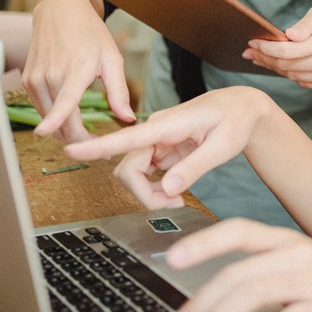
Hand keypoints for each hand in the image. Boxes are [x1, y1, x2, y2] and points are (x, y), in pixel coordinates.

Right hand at [24, 0, 133, 141]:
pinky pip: (41, 109)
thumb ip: (119, 91)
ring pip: (49, 120)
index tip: (43, 134)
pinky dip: (54, 118)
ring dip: (65, 131)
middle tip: (99, 143)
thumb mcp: (111, 58)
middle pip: (60, 122)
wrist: (59, 10)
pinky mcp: (27, 81)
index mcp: (75, 70)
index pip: (62, 100)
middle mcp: (50, 75)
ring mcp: (35, 78)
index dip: (53, 120)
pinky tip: (68, 114)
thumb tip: (128, 118)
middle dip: (79, 139)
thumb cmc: (89, 33)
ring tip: (86, 130)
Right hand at [64, 88, 267, 206]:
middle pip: (127, 168)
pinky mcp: (160, 149)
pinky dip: (158, 190)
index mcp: (167, 125)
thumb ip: (194, 167)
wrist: (240, 107)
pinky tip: (177, 191)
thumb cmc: (234, 120)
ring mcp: (155, 141)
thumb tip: (168, 187)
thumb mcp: (222, 146)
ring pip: (134, 175)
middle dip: (144, 194)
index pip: (126, 138)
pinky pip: (147, 175)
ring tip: (179, 198)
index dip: (97, 147)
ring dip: (151, 193)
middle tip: (176, 204)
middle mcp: (154, 131)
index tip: (70, 150)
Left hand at [151, 218, 311, 311]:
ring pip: (253, 293)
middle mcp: (294, 254)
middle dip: (197, 304)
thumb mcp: (300, 263)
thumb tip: (215, 293)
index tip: (172, 257)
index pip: (236, 231)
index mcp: (284, 240)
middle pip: (234, 274)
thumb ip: (262, 269)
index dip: (202, 241)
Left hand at [243, 5, 311, 92]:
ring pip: (293, 76)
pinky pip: (303, 82)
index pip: (287, 51)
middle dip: (265, 58)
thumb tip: (288, 35)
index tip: (252, 43)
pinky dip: (290, 74)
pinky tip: (280, 66)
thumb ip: (304, 24)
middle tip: (250, 52)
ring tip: (260, 58)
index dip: (266, 48)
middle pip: (287, 66)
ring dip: (274, 67)